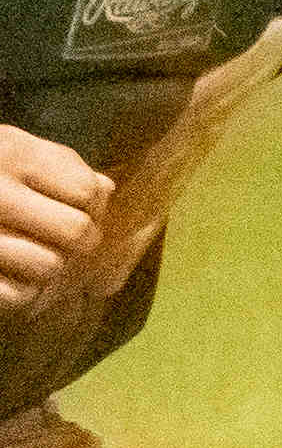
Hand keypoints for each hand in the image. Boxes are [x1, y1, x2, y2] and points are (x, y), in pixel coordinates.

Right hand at [0, 123, 110, 308]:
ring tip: (31, 258)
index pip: (88, 192)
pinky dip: (23, 293)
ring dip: (48, 269)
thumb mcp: (11, 151)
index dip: (91, 207)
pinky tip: (11, 277)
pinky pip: (20, 296)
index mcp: (12, 152)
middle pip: (77, 232)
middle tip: (61, 243)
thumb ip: (58, 166)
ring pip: (50, 266)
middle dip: (77, 242)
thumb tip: (105, 190)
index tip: (75, 211)